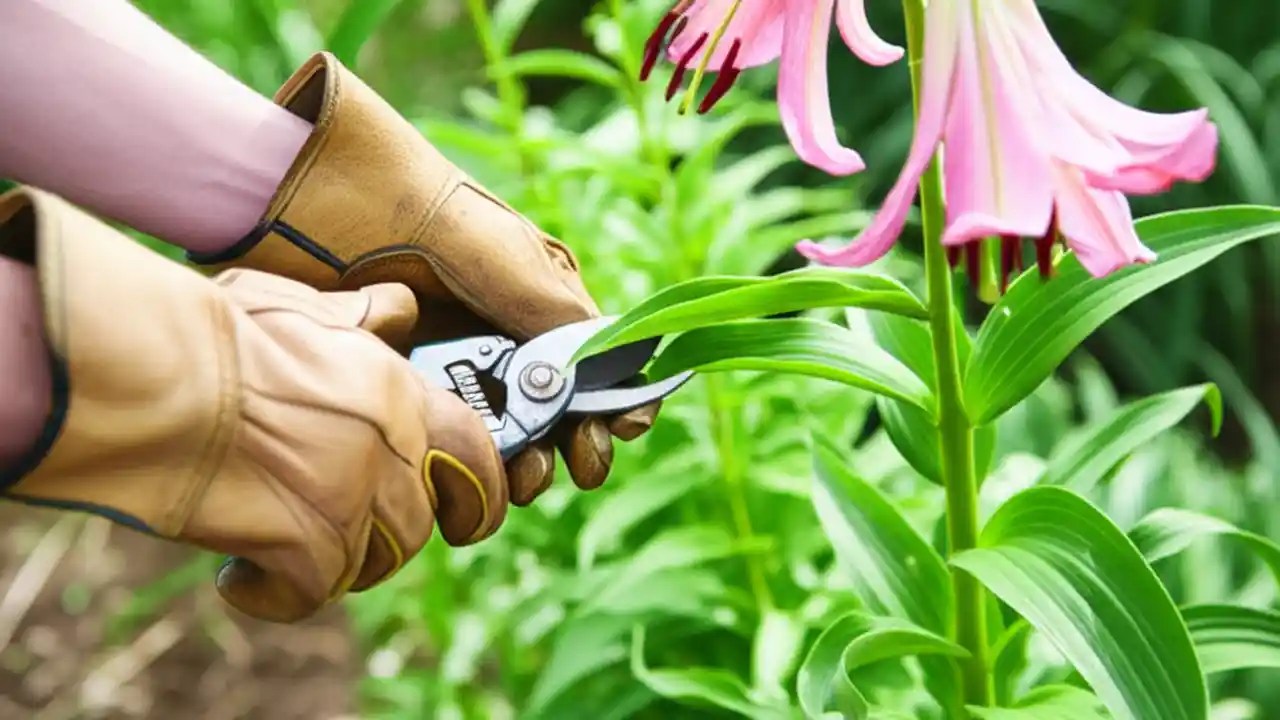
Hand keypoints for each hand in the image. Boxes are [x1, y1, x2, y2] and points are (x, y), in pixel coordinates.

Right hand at [1, 187, 506, 621]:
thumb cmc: (211, 335)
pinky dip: (277, 593)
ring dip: (336, 560)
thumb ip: (357, 317)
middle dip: (405, 535)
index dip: (480, 487)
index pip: (476, 448)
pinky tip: (240, 573)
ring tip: (282, 536)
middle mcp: (390, 450)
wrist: (154, 379)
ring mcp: (354, 502)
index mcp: (396, 392)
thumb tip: (398, 309)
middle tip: (375, 542)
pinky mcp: (309, 549)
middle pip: (423, 518)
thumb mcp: (299, 304)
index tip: (468, 507)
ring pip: (376, 559)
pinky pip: (312, 594)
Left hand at [190, 51, 659, 504]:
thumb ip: (549, 302)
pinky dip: (459, 464)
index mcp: (534, 295)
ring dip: (522, 466)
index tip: (617, 429)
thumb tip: (611, 357)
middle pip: (555, 410)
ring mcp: (449, 363)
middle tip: (565, 467)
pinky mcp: (400, 385)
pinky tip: (461, 477)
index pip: (594, 360)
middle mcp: (499, 334)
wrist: (294, 193)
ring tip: (516, 480)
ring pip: (502, 435)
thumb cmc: (400, 202)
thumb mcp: (489, 246)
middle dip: (570, 445)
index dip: (614, 398)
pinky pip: (441, 437)